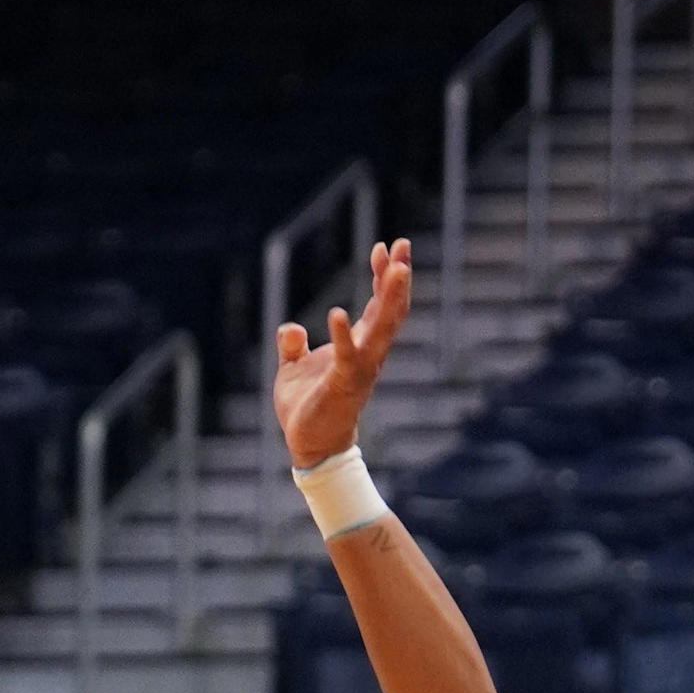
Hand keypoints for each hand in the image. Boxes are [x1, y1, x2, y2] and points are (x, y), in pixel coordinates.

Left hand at [273, 238, 412, 468]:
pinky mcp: (343, 385)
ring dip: (390, 298)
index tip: (382, 248)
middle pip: (390, 311)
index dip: (382, 277)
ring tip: (397, 268)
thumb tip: (289, 328)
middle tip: (403, 245)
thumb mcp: (293, 369)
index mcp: (358, 348)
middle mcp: (367, 357)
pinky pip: (347, 357)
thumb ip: (293, 347)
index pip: (378, 306)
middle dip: (397, 278)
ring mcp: (359, 370)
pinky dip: (343, 336)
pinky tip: (337, 313)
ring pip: (382, 329)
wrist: (309, 447)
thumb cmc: (306, 410)